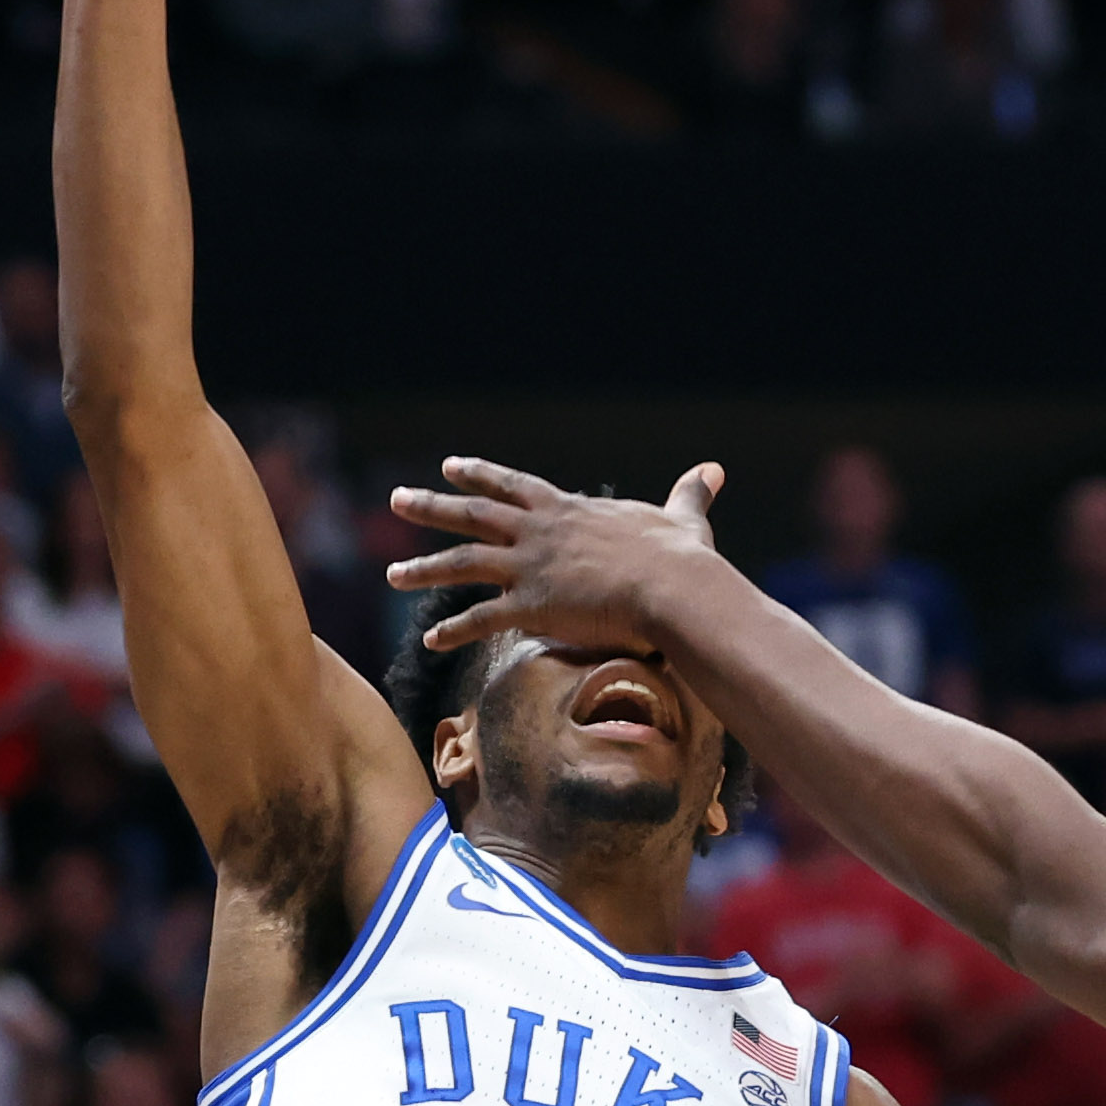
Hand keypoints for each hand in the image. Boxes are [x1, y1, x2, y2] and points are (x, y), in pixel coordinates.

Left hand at [387, 459, 728, 655]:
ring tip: (392, 574)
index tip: (450, 466)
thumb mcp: (681, 518)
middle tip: (398, 498)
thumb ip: (688, 494)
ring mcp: (530, 569)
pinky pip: (482, 619)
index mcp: (568, 510)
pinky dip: (454, 630)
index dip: (480, 475)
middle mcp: (539, 534)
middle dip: (432, 506)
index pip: (513, 486)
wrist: (672, 589)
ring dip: (425, 569)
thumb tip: (714, 471)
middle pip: (473, 516)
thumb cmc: (680, 557)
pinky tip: (431, 640)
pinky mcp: (532, 607)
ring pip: (463, 564)